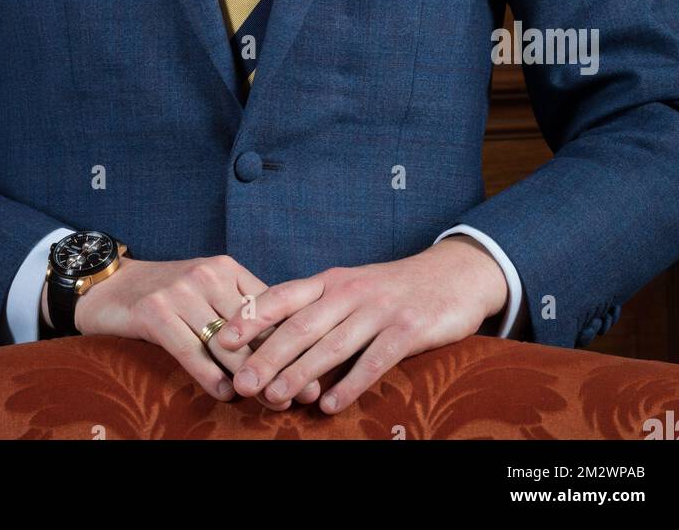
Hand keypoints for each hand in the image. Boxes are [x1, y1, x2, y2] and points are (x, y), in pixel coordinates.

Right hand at [67, 254, 322, 409]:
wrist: (110, 285)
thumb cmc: (167, 293)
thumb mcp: (207, 290)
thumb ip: (240, 310)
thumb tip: (286, 347)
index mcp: (226, 268)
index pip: (269, 307)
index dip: (292, 342)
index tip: (314, 372)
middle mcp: (207, 275)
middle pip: (251, 329)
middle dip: (276, 365)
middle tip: (297, 395)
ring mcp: (180, 292)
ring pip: (225, 345)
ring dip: (249, 378)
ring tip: (269, 401)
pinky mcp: (155, 313)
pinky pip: (191, 352)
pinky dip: (211, 377)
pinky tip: (226, 395)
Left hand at [216, 236, 508, 414]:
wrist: (454, 274)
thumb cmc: (391, 289)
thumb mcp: (351, 290)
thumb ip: (318, 311)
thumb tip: (273, 347)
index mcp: (331, 280)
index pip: (284, 296)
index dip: (253, 318)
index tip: (224, 340)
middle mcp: (350, 290)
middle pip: (302, 325)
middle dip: (268, 356)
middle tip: (242, 384)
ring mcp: (379, 308)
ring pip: (332, 344)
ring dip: (301, 374)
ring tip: (275, 399)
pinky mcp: (408, 328)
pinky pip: (374, 360)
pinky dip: (349, 384)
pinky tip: (329, 404)